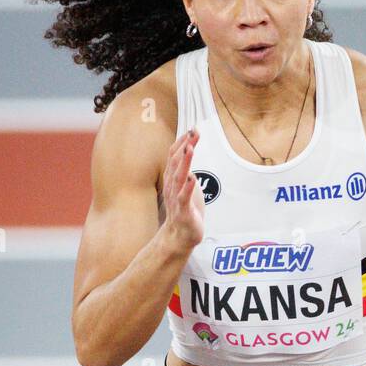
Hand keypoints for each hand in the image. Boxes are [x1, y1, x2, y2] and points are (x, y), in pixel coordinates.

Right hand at [161, 129, 205, 252]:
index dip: (183, 142)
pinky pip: (183, 198)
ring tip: (190, 147)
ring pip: (178, 177)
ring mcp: (176, 198)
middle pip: (176, 162)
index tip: (192, 129)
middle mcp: (172, 186)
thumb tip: (189, 154)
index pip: (175, 156)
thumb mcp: (186, 186)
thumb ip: (186, 170)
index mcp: (173, 179)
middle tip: (193, 132)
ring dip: (184, 162)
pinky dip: (187, 187)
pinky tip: (192, 178)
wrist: (180, 236)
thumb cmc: (186, 210)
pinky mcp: (183, 211)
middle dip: (185, 146)